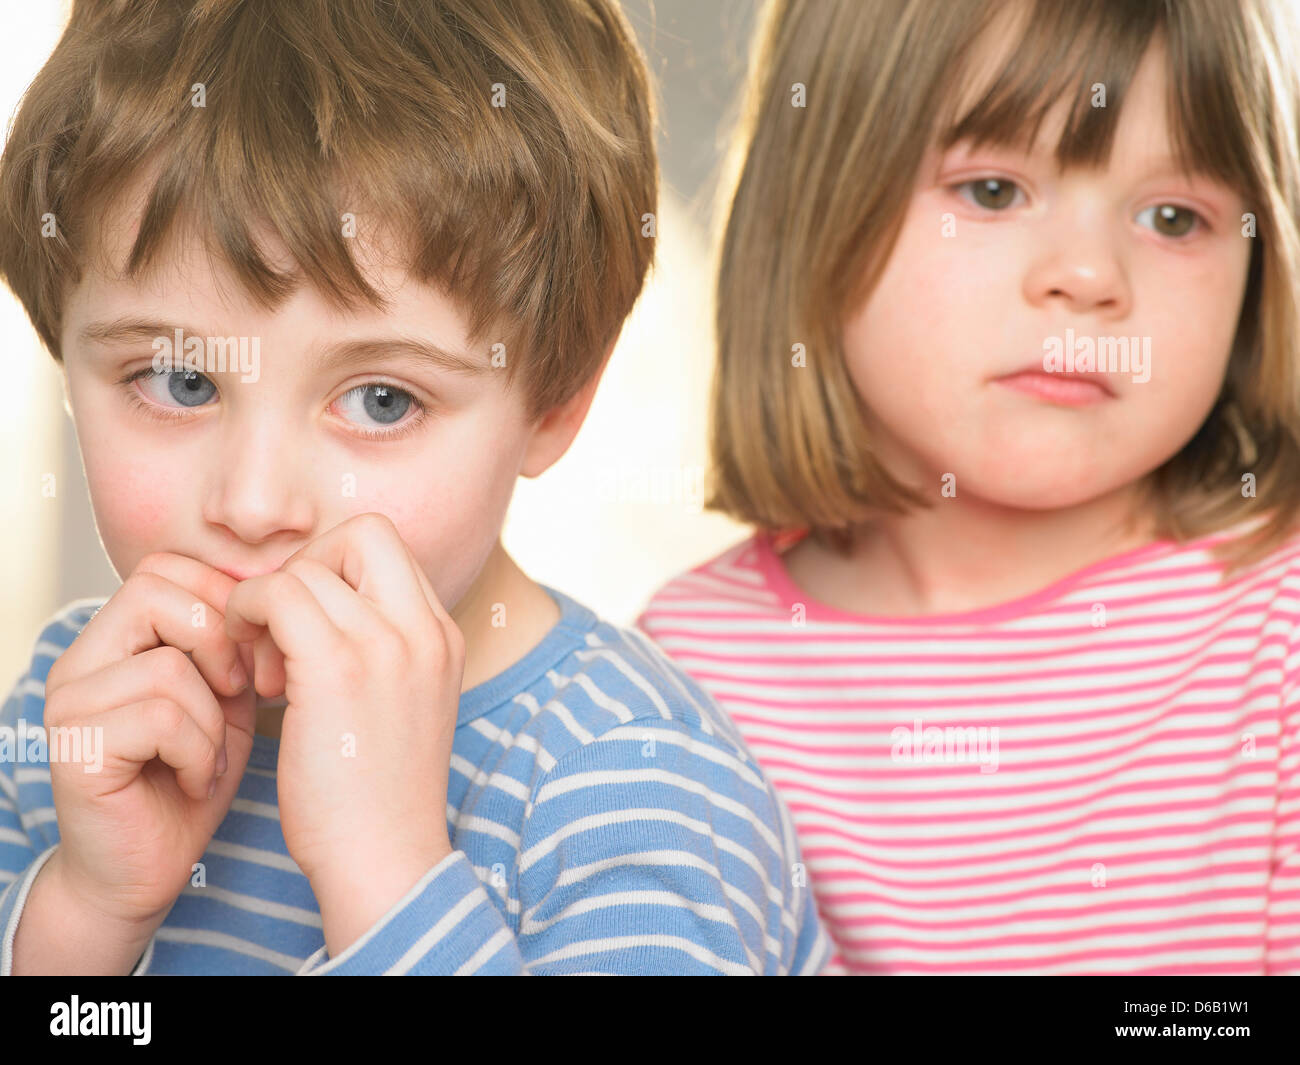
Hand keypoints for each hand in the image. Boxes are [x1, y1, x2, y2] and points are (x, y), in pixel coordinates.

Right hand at [41, 553, 255, 931]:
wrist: (151, 869)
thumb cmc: (194, 777)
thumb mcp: (227, 696)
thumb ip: (236, 643)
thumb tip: (271, 591)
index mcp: (116, 640)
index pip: (164, 567)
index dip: (222, 599)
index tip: (249, 656)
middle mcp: (80, 661)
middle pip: (155, 592)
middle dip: (219, 642)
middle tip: (237, 694)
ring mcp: (69, 703)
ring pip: (168, 666)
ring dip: (213, 718)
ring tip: (211, 754)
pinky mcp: (75, 747)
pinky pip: (160, 718)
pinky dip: (198, 752)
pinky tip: (197, 779)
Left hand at [222, 513, 460, 949]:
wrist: (385, 859)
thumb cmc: (379, 798)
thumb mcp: (403, 707)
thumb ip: (382, 652)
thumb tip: (318, 613)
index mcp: (443, 636)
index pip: (389, 549)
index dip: (338, 569)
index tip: (311, 625)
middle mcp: (424, 629)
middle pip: (360, 533)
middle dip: (309, 569)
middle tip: (284, 631)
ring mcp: (387, 643)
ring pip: (307, 567)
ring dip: (268, 604)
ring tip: (265, 667)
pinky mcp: (338, 666)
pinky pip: (277, 594)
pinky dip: (248, 616)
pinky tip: (252, 672)